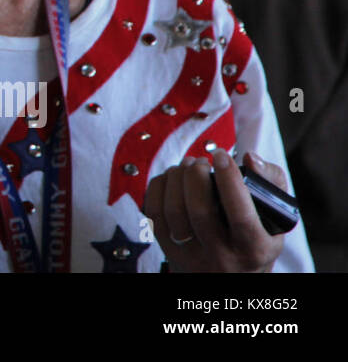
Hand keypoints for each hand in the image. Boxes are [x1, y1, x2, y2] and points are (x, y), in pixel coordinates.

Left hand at [143, 148, 285, 271]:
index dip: (229, 180)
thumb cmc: (255, 238)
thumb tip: (250, 158)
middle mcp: (222, 257)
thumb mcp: (276, 218)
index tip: (221, 156)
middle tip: (201, 161)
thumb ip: (270, 182)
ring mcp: (192, 256)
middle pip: (200, 211)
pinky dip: (158, 187)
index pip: (240, 214)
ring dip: (175, 178)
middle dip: (196, 175)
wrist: (233, 275)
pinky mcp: (169, 251)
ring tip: (186, 166)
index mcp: (254, 249)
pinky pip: (154, 214)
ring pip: (173, 211)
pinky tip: (170, 179)